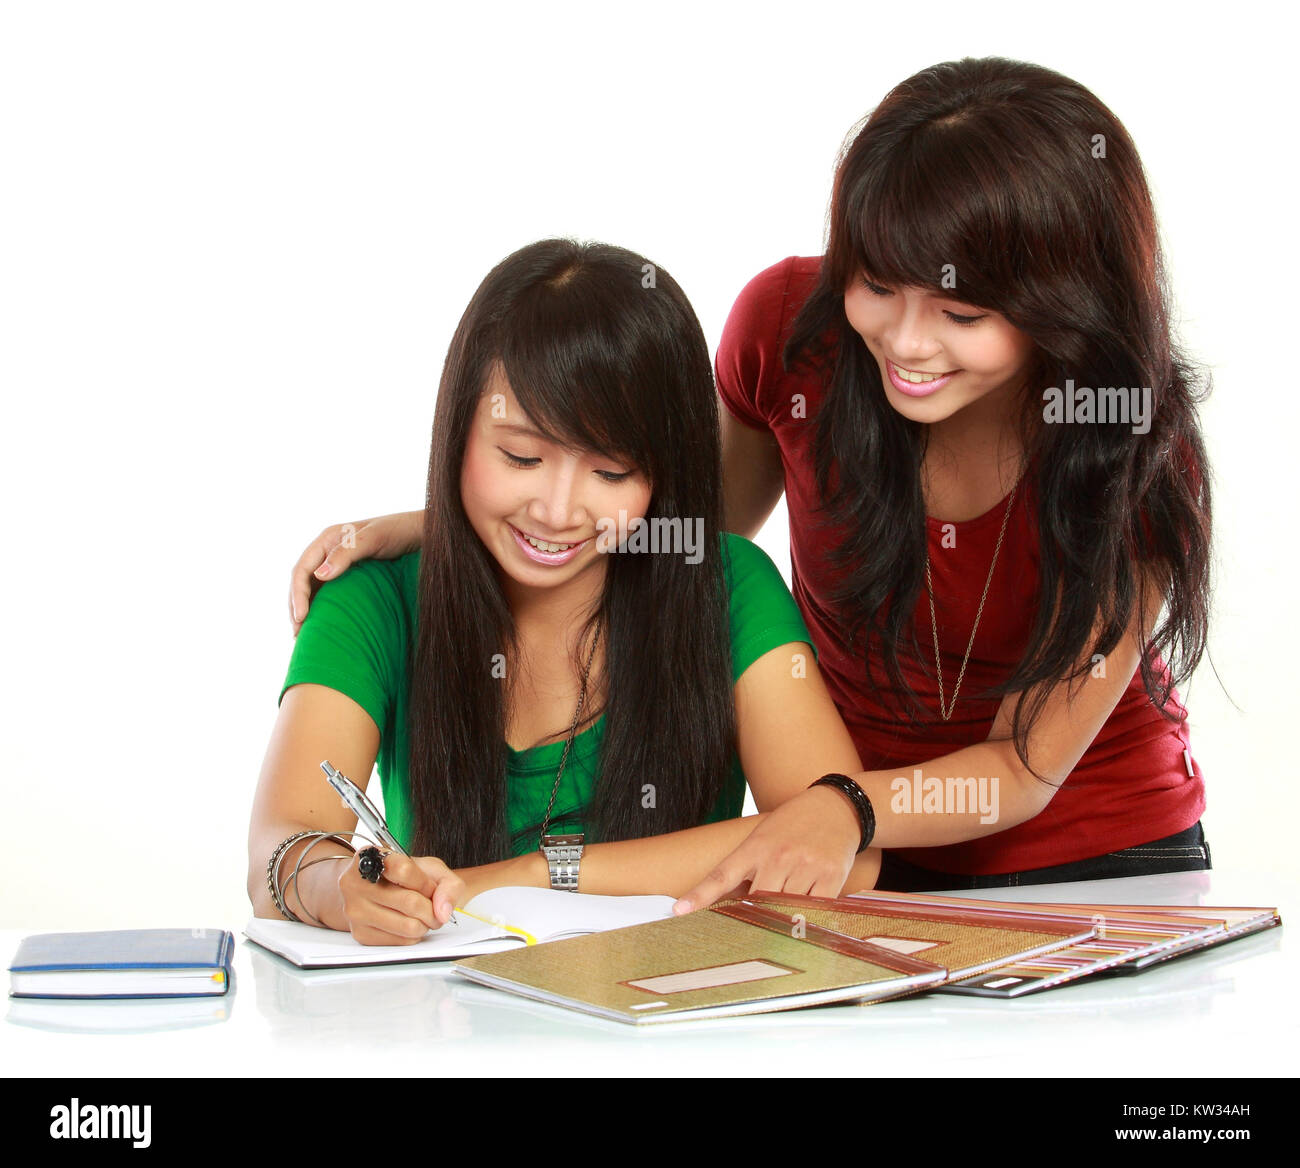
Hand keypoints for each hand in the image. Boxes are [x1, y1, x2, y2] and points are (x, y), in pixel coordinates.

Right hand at [289, 510, 423, 634]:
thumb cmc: (397, 531)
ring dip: (306, 610)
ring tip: (304, 635)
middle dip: (297, 607)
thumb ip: (346, 553)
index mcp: (327, 539)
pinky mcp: (348, 575)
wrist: (418, 533)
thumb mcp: (373, 539)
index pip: (302, 570)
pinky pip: (328, 593)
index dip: (297, 595)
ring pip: (313, 590)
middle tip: (298, 634)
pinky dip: (321, 608)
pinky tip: (322, 624)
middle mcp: (328, 552)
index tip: (301, 618)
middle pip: (302, 582)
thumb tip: (320, 575)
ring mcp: (337, 564)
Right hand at [337, 851, 463, 945]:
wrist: (369, 888)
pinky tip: (408, 923)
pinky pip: (400, 941)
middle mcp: (356, 883)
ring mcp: (356, 910)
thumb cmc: (400, 876)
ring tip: (423, 916)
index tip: (431, 888)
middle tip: (436, 909)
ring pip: (408, 926)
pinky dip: (413, 935)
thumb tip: (444, 912)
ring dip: (425, 924)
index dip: (426, 883)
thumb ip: (447, 883)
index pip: (404, 871)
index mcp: (372, 858)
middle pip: (410, 902)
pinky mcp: (360, 934)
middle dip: (433, 909)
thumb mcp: (427, 867)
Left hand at [672, 784, 860, 913]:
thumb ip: (748, 868)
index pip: (721, 875)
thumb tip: (730, 901)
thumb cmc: (794, 824)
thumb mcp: (764, 837)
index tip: (680, 911)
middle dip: (753, 917)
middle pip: (756, 902)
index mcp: (755, 847)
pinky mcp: (830, 876)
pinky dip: (809, 918)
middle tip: (751, 929)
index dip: (700, 895)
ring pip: (786, 909)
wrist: (836, 807)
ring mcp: (804, 866)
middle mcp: (777, 856)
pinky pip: (814, 909)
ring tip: (786, 917)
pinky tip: (808, 918)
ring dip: (783, 918)